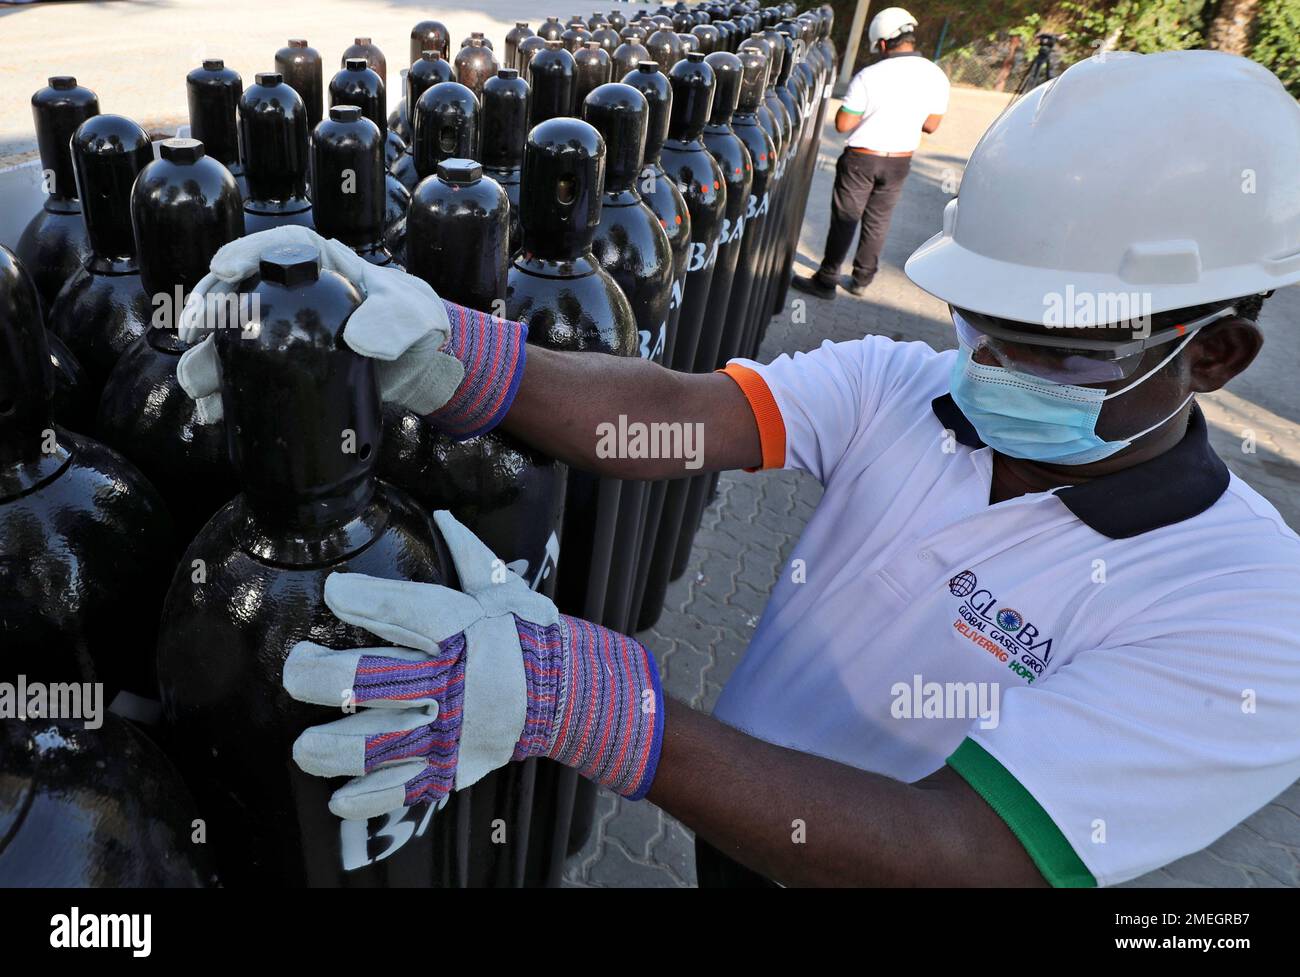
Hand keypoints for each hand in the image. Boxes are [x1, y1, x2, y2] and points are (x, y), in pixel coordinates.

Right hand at [175, 227, 525, 437]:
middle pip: (237, 291)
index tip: (223, 268)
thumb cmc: (416, 325)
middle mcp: (292, 292)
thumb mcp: (414, 319)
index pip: (278, 248)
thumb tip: (361, 339)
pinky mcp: (284, 364)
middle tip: (195, 335)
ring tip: (197, 383)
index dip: (245, 252)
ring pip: (231, 335)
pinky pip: (245, 373)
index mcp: (321, 265)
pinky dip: (226, 391)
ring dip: (205, 357)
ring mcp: (283, 329)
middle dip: (207, 310)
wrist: (419, 363)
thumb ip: (395, 323)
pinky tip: (215, 410)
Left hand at [283, 510, 663, 819]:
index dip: (361, 598)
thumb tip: (441, 515)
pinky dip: (369, 798)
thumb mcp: (504, 589)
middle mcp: (451, 681)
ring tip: (304, 746)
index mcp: (461, 629)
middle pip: (368, 680)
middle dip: (319, 677)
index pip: (404, 610)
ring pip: (376, 743)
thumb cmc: (529, 635)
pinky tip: (340, 797)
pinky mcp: (454, 765)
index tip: (333, 591)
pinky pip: (404, 788)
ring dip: (331, 746)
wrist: (571, 693)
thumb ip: (468, 555)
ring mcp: (450, 729)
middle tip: (296, 670)